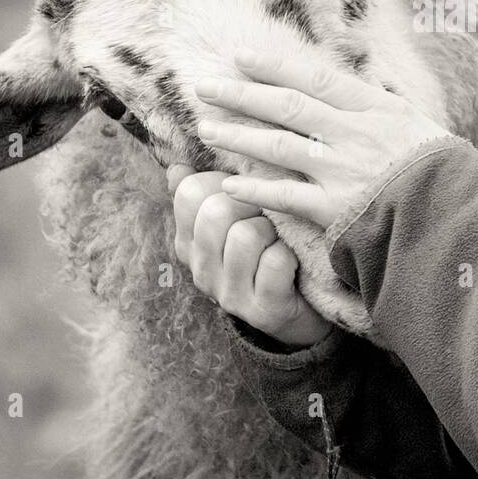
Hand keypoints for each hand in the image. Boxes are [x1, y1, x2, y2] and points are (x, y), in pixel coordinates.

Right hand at [168, 164, 330, 347]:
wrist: (300, 309)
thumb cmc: (265, 252)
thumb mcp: (232, 223)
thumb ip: (205, 194)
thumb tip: (177, 167)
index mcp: (189, 243)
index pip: (189, 192)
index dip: (221, 181)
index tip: (242, 193)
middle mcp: (201, 271)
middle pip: (215, 212)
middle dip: (249, 203)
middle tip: (265, 214)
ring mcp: (230, 295)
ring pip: (245, 236)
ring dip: (272, 230)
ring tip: (278, 237)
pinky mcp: (263, 311)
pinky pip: (275, 262)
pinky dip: (288, 254)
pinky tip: (291, 259)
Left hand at [192, 49, 449, 230]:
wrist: (460, 222)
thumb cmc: (445, 177)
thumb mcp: (421, 130)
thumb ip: (383, 113)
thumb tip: (354, 95)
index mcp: (379, 109)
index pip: (316, 79)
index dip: (274, 67)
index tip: (241, 57)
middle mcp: (357, 134)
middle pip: (287, 106)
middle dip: (242, 94)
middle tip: (204, 85)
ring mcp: (344, 171)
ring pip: (278, 145)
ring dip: (238, 135)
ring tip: (206, 127)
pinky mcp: (336, 209)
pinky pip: (284, 195)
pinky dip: (254, 188)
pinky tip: (228, 182)